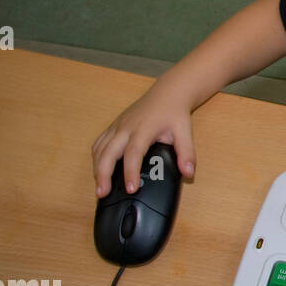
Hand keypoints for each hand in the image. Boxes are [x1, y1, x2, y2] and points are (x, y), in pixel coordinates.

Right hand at [91, 82, 196, 196]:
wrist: (168, 93)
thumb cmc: (174, 112)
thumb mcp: (185, 132)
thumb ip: (187, 153)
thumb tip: (188, 173)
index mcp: (143, 129)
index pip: (133, 153)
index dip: (130, 172)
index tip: (131, 188)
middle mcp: (126, 127)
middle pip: (108, 152)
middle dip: (102, 174)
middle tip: (102, 193)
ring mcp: (117, 126)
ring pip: (100, 148)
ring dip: (97, 168)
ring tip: (99, 187)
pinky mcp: (113, 126)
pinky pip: (99, 143)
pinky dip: (97, 157)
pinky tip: (99, 169)